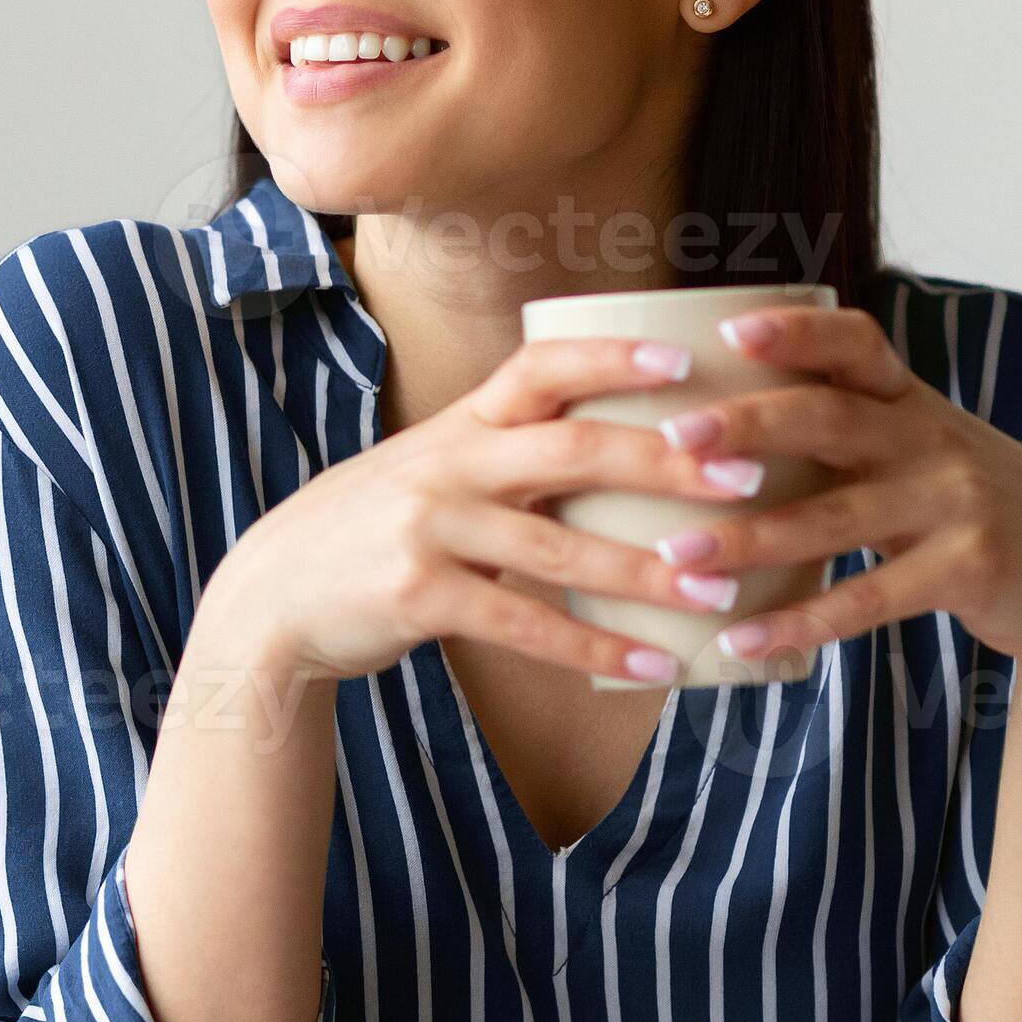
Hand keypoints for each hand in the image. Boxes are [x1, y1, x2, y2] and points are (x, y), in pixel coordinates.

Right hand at [191, 335, 744, 687]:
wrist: (272, 597)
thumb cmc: (375, 532)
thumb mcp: (432, 472)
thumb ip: (509, 457)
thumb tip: (624, 455)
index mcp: (460, 424)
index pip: (543, 365)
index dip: (615, 356)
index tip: (690, 357)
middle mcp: (447, 464)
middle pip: (574, 448)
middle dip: (668, 462)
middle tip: (749, 475)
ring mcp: (430, 529)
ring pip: (562, 549)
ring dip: (651, 573)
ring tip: (724, 590)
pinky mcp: (419, 598)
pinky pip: (526, 625)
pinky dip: (598, 649)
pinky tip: (657, 665)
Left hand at [662, 306, 1021, 672]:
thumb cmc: (965, 509)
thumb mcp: (919, 452)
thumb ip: (845, 431)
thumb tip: (712, 424)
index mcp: (912, 403)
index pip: (856, 345)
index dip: (797, 332)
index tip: (730, 331)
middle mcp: (933, 440)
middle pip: (831, 419)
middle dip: (747, 425)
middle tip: (670, 438)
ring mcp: (956, 503)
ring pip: (836, 517)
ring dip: (749, 538)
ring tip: (675, 555)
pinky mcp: (968, 569)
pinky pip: (868, 599)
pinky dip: (799, 622)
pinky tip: (742, 638)